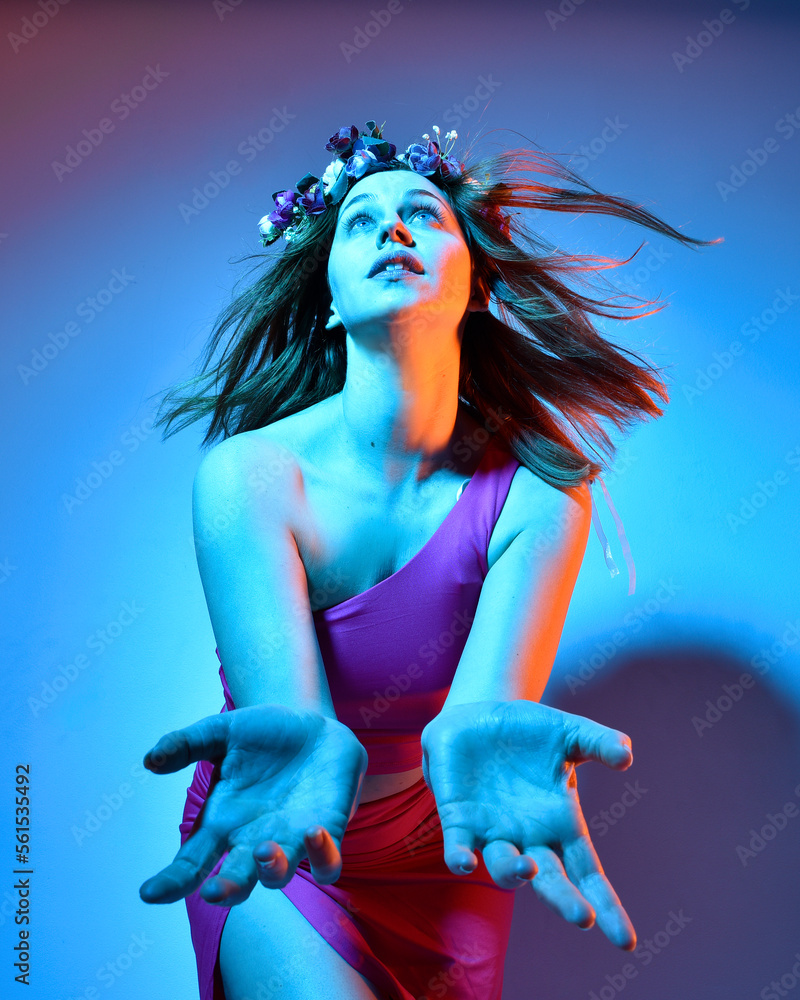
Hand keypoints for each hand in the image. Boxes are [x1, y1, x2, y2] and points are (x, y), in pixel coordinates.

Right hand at [139, 704, 366, 906]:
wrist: (315, 728)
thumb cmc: (266, 736)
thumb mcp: (223, 733)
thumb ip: (187, 744)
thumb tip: (150, 760)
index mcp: (223, 824)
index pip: (192, 863)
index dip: (172, 882)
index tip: (149, 892)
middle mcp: (254, 841)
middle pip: (236, 882)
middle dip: (226, 891)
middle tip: (213, 893)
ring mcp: (291, 840)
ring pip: (279, 876)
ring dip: (272, 870)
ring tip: (264, 851)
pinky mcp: (327, 831)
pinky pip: (326, 862)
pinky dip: (322, 856)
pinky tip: (313, 831)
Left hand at [420, 700, 635, 949]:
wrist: (480, 714)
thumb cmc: (529, 732)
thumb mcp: (570, 734)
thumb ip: (599, 742)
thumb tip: (626, 756)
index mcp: (560, 822)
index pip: (587, 873)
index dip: (606, 904)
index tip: (625, 941)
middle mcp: (528, 836)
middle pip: (549, 879)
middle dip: (564, 899)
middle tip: (583, 918)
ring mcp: (492, 830)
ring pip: (503, 866)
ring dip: (513, 872)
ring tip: (527, 869)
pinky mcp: (459, 818)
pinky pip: (458, 845)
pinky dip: (459, 856)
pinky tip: (463, 862)